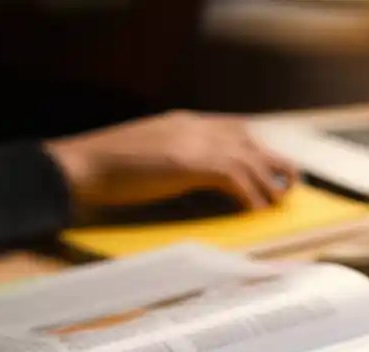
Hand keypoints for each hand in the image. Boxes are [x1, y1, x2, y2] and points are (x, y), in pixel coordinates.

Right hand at [44, 110, 297, 210]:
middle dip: (272, 162)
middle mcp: (194, 126)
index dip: (254, 147)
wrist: (81, 166)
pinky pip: (235, 178)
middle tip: (287, 184)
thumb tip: (194, 177)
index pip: (233, 127)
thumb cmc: (105, 167)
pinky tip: (252, 211)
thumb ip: (176, 158)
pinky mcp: (190, 163)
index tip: (266, 165)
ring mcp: (192, 142)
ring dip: (266, 184)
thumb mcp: (149, 154)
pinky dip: (248, 196)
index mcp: (183, 122)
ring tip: (276, 203)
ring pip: (248, 159)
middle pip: (248, 140)